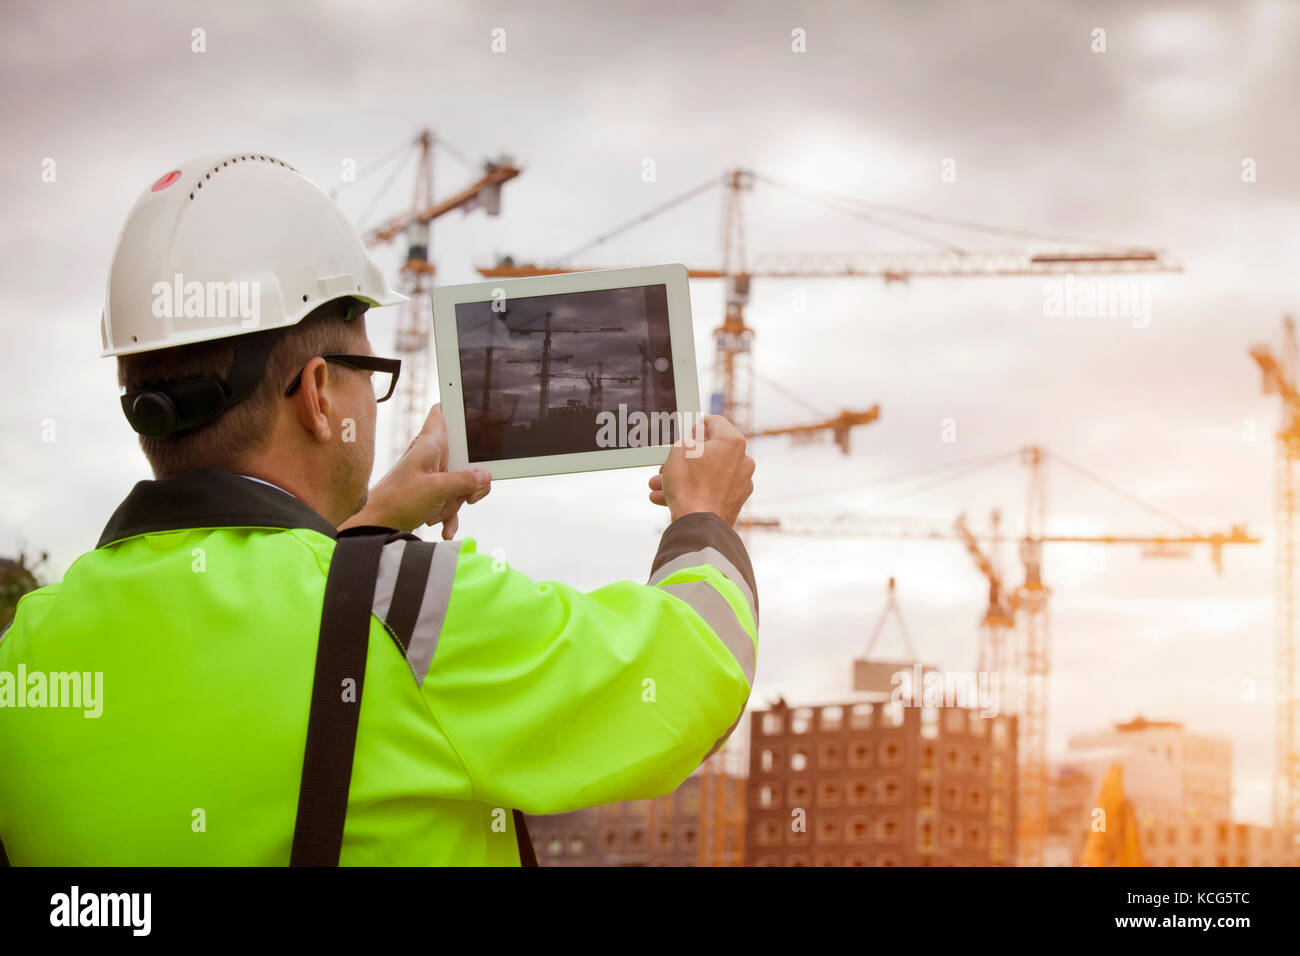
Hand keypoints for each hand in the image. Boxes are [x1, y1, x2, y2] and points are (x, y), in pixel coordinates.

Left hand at [340, 404, 490, 537]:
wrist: (377, 525)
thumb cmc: (397, 500)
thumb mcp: (437, 489)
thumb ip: (465, 480)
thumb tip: (485, 475)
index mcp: (430, 443)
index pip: (441, 411)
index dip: (457, 406)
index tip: (476, 413)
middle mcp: (432, 455)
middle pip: (465, 456)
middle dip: (470, 481)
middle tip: (467, 495)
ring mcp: (433, 474)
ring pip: (461, 481)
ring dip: (456, 502)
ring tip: (440, 511)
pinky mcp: (431, 492)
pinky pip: (451, 499)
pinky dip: (449, 515)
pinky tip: (445, 529)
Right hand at [648, 415, 753, 525]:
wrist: (698, 524)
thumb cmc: (689, 483)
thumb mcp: (679, 450)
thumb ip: (687, 440)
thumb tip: (693, 445)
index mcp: (733, 442)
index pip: (714, 422)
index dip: (696, 424)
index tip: (686, 432)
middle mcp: (743, 461)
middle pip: (709, 452)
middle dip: (683, 458)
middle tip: (666, 463)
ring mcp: (740, 483)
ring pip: (706, 474)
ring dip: (682, 477)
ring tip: (657, 484)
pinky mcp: (734, 502)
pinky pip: (709, 491)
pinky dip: (691, 492)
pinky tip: (664, 498)